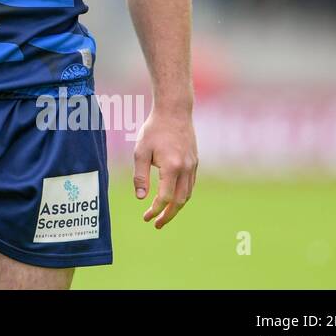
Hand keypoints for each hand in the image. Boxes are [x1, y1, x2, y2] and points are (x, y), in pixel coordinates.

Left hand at [132, 106, 197, 228]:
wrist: (175, 111)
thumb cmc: (154, 130)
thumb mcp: (140, 151)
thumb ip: (140, 175)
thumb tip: (140, 198)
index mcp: (171, 167)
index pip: (165, 197)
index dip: (155, 210)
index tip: (146, 218)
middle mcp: (186, 169)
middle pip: (180, 201)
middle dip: (168, 215)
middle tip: (157, 224)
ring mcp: (193, 165)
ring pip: (187, 194)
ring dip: (176, 207)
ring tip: (164, 215)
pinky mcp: (195, 162)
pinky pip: (190, 184)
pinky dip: (182, 195)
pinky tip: (173, 198)